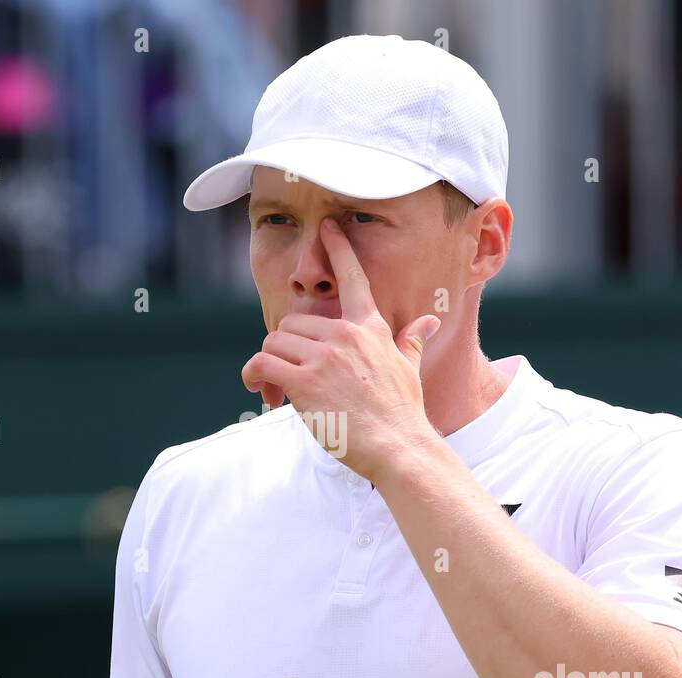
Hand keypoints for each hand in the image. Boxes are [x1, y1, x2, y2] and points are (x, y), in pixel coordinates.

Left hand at [240, 217, 441, 484]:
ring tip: (274, 386)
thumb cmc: (403, 413)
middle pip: (294, 323)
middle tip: (289, 374)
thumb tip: (427, 321)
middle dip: (287, 348)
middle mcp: (345, 336)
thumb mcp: (410, 369)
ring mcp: (323, 357)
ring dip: (269, 363)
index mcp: (370, 329)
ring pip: (274, 342)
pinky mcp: (303, 382)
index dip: (339, 249)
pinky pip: (263, 364)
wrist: (398, 447)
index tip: (327, 227)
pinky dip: (254, 375)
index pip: (353, 278)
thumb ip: (410, 341)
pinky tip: (258, 389)